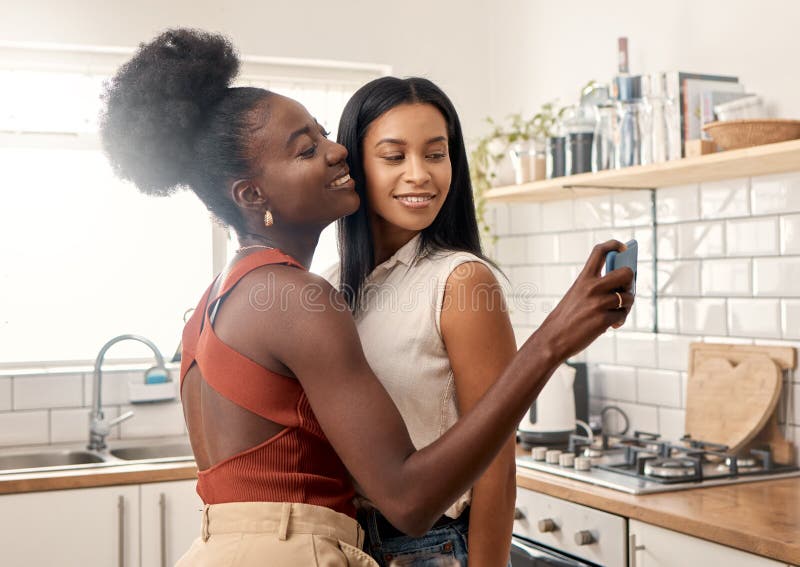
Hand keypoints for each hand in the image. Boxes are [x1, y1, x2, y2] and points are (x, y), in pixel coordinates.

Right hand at [536, 240, 634, 360]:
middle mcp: (592, 287)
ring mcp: (598, 303)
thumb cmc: (566, 318)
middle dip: (631, 282)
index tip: (624, 248)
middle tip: (625, 290)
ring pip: (629, 298)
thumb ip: (596, 287)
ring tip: (616, 312)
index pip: (600, 251)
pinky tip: (611, 324)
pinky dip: (619, 320)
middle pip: (626, 273)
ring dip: (626, 306)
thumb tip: (624, 285)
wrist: (553, 339)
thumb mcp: (576, 295)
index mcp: (583, 278)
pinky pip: (622, 315)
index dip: (615, 245)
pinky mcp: (603, 319)